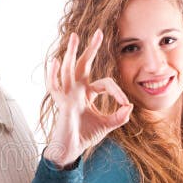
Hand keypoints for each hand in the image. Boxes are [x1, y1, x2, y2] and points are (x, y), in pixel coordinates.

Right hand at [45, 30, 132, 167]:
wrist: (71, 149)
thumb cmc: (85, 136)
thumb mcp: (107, 125)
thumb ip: (119, 117)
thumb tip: (129, 107)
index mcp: (86, 94)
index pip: (105, 83)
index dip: (117, 92)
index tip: (125, 104)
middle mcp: (76, 90)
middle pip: (83, 65)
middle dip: (91, 49)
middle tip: (98, 33)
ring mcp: (67, 95)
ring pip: (69, 69)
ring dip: (72, 52)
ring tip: (75, 36)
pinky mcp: (62, 103)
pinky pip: (54, 86)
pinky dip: (52, 74)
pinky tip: (54, 61)